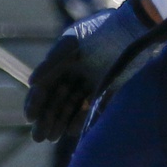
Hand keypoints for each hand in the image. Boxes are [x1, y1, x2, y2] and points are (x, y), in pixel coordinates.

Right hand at [25, 0, 158, 143]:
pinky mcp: (107, 90)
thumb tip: (31, 82)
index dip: (35, 102)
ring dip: (59, 122)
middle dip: (45, 118)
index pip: (44, 87)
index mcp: (62, 63)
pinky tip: (71, 130)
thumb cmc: (103, 30)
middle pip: (54, 101)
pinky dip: (80, 119)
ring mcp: (90, 83)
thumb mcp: (73, 42)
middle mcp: (74, 74)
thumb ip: (53, 61)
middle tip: (38, 137)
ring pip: (69, 108)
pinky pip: (89, 109)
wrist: (136, 28)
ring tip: (50, 138)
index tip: (30, 116)